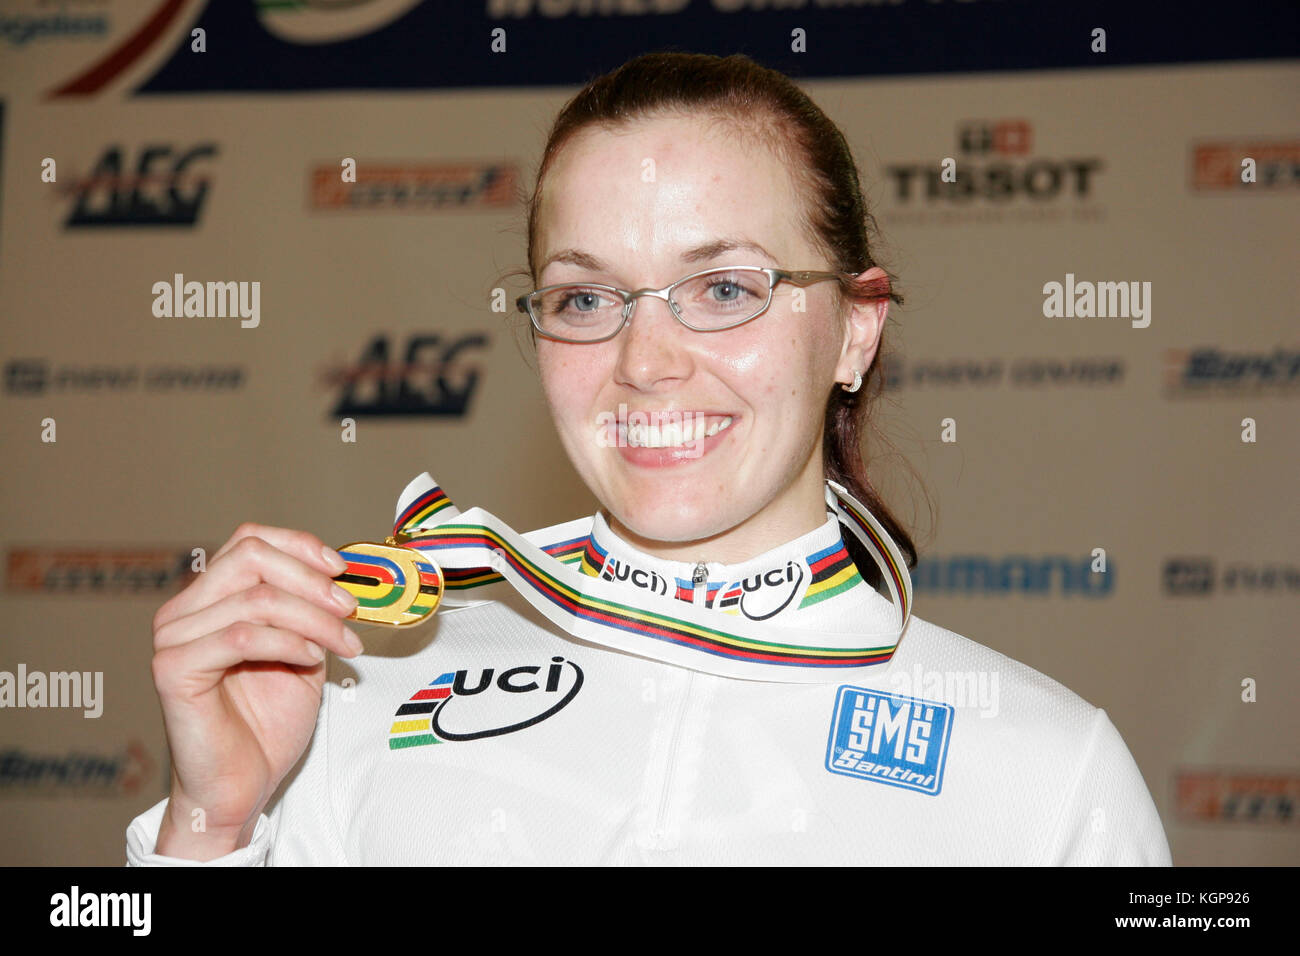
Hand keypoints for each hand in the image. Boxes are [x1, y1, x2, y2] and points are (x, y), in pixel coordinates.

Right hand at [149, 524, 362, 859]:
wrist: (242, 785)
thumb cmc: (266, 724)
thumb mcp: (303, 650)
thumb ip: (310, 609)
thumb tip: (342, 575)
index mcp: (210, 599)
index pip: (250, 541)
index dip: (300, 546)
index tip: (341, 570)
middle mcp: (184, 611)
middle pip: (251, 557)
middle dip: (312, 580)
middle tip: (349, 609)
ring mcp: (173, 639)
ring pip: (256, 599)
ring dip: (313, 619)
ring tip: (342, 645)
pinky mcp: (173, 670)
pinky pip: (241, 636)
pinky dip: (287, 641)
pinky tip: (310, 659)